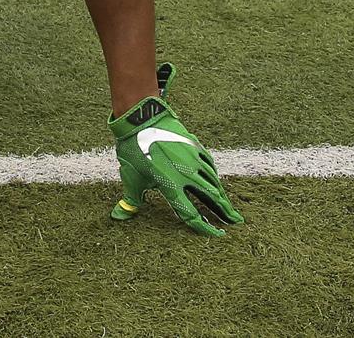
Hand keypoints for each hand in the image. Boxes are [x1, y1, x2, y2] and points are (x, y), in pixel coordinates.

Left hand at [109, 63, 242, 239]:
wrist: (142, 118)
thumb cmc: (133, 149)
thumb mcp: (130, 177)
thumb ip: (130, 201)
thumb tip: (118, 217)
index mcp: (170, 186)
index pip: (191, 214)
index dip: (205, 228)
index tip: (217, 235)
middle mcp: (186, 174)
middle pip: (211, 198)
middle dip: (224, 212)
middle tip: (236, 221)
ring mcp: (193, 159)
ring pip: (213, 181)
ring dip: (221, 194)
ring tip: (227, 204)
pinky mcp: (195, 146)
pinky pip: (209, 165)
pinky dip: (214, 175)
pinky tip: (215, 180)